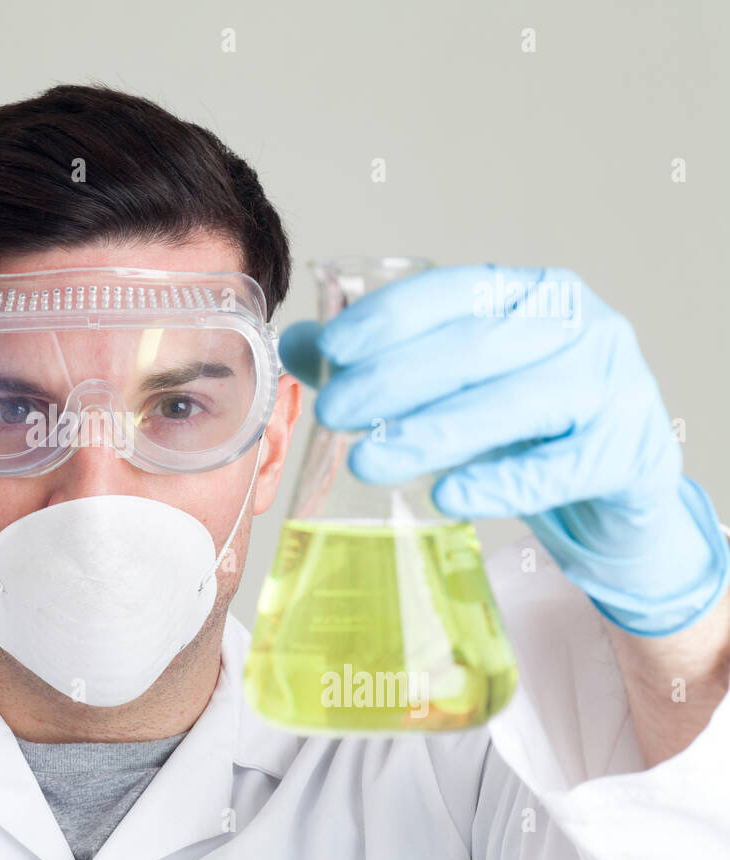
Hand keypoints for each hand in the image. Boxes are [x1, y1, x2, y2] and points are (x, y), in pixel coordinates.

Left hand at [279, 265, 728, 635]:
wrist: (615, 490)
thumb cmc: (527, 427)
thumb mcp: (456, 387)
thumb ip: (380, 360)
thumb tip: (300, 345)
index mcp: (528, 295)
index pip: (451, 291)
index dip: (389, 318)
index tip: (332, 350)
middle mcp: (577, 325)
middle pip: (475, 346)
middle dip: (393, 379)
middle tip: (333, 413)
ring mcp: (613, 384)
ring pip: (513, 403)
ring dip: (431, 434)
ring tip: (366, 462)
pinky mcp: (630, 450)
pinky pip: (557, 467)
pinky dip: (497, 483)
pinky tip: (447, 496)